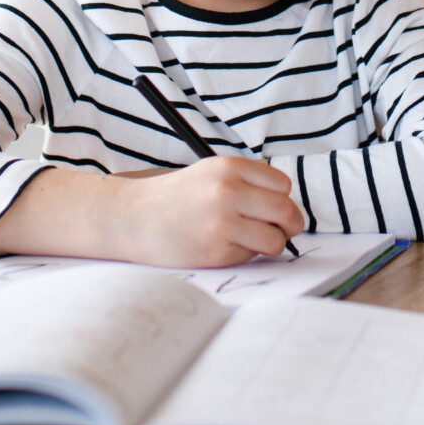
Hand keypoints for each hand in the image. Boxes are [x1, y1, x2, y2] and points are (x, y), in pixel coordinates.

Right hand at [117, 158, 304, 266]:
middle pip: (286, 211)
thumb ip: (247, 182)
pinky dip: (245, 255)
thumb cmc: (177, 198)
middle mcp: (228, 191)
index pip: (282, 185)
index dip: (281, 199)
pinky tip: (223, 246)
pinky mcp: (216, 251)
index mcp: (230, 167)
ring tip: (251, 241)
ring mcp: (222, 223)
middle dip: (290, 225)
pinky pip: (252, 256)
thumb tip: (288, 207)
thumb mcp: (211, 173)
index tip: (272, 207)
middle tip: (282, 231)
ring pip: (276, 239)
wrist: (133, 218)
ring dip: (270, 244)